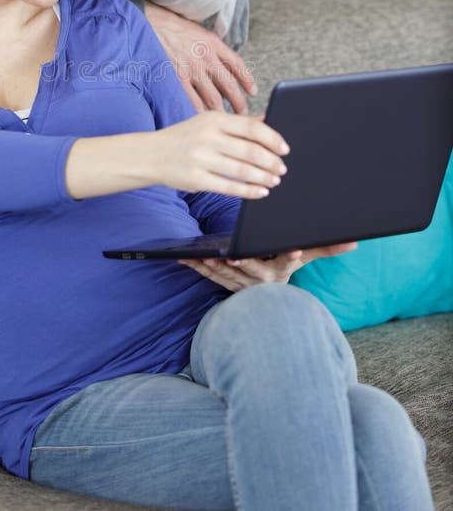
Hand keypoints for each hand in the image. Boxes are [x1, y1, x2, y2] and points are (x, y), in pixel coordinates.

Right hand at [144, 0, 255, 113]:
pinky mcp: (177, 78)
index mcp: (213, 44)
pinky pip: (192, 100)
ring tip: (226, 119)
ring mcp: (191, 69)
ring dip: (222, 111)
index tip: (253, 91)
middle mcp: (206, 58)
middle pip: (229, 85)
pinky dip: (199, 111)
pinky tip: (203, 118)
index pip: (237, 64)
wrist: (151, 24)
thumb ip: (214, 48)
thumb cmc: (174, 29)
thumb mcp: (200, 33)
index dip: (248, 80)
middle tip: (243, 112)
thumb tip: (226, 65)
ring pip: (213, 97)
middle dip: (238, 102)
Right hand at [149, 110, 288, 197]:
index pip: (252, 127)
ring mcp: (201, 158)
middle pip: (250, 150)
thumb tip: (267, 120)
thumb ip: (237, 123)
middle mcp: (208, 137)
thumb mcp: (208, 122)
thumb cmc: (183, 138)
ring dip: (263, 177)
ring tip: (274, 181)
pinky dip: (249, 191)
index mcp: (214, 119)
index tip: (285, 149)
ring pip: (242, 170)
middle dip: (272, 162)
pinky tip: (260, 192)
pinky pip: (229, 187)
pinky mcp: (196, 179)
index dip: (273, 139)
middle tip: (282, 169)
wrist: (150, 155)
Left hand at [178, 243, 357, 291]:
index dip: (289, 257)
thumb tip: (355, 242)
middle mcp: (258, 281)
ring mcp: (239, 284)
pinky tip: (183, 257)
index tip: (292, 250)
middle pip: (251, 270)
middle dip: (240, 264)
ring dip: (214, 267)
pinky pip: (208, 275)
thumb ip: (324, 249)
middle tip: (230, 255)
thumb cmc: (283, 266)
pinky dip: (196, 266)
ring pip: (226, 275)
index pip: (286, 263)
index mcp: (278, 271)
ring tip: (204, 256)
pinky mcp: (222, 282)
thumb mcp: (303, 257)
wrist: (266, 298)